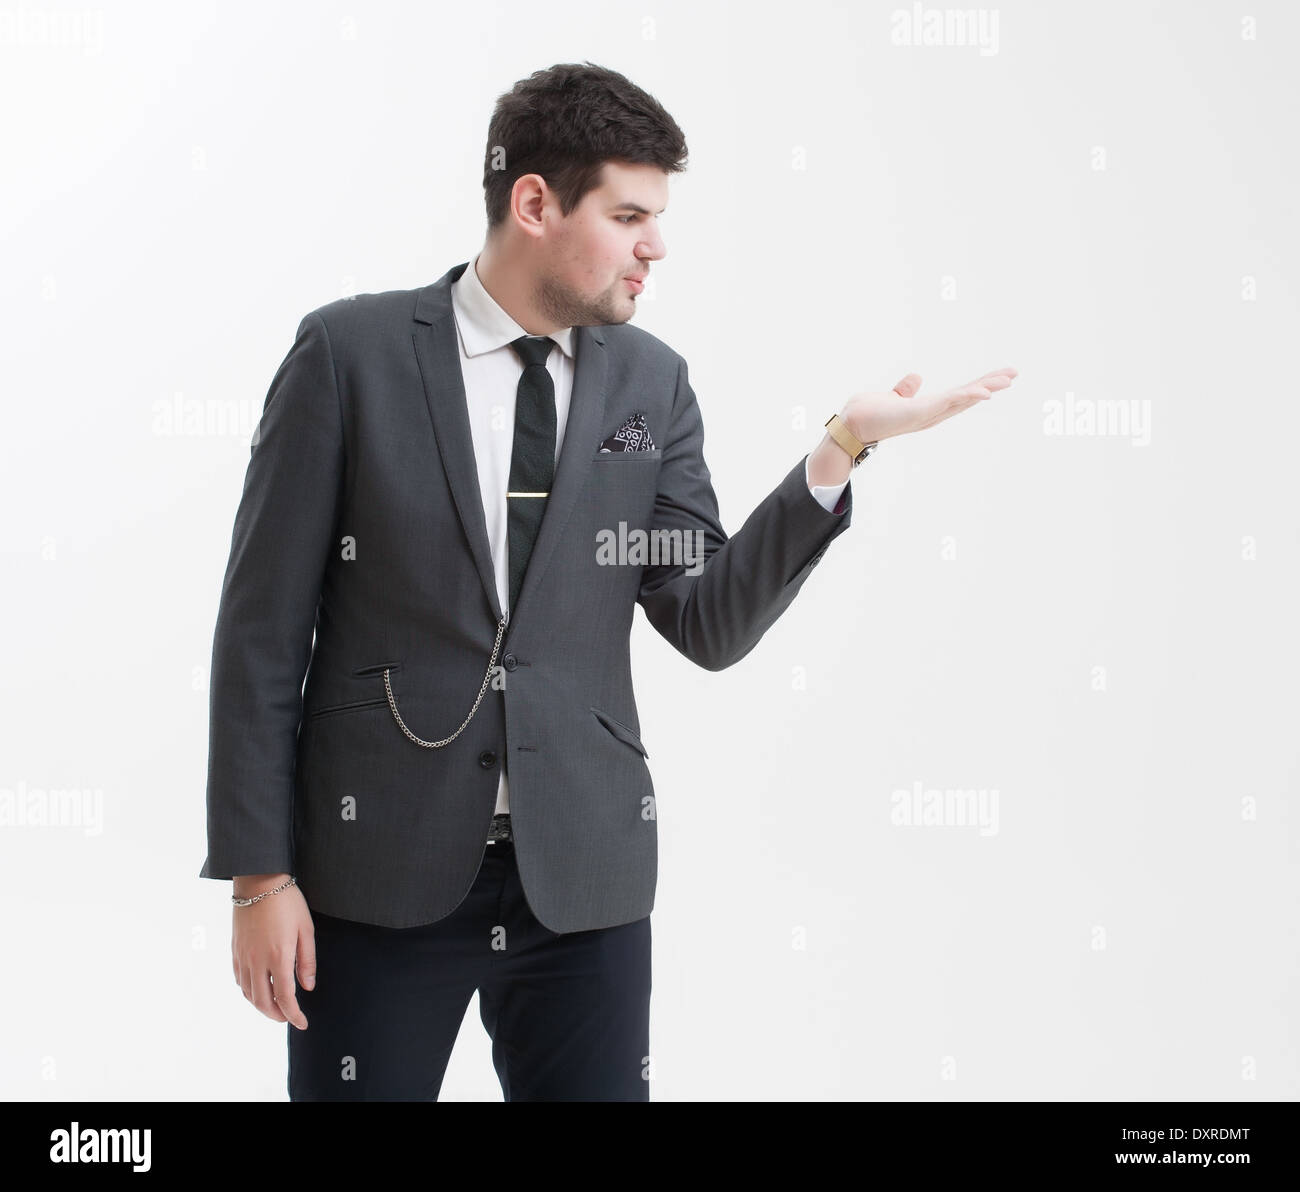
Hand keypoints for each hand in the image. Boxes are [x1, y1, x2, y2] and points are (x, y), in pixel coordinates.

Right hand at [231, 877, 314, 1029]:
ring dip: (261, 1007)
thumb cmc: (287, 902)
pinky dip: (249, 992)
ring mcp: (243, 957)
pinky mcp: (235, 951)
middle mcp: (257, 961)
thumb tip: (308, 987)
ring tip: (275, 1008)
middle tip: (289, 1018)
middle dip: (277, 1015)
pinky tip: (258, 991)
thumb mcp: (305, 929)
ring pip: (248, 994)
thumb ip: (307, 961)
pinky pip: (239, 980)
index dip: (294, 1014)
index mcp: (278, 957)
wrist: (258, 881)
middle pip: (263, 1002)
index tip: (302, 1023)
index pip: (285, 997)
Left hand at [841, 366, 1018, 444]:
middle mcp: (931, 414)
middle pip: (967, 398)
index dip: (980, 386)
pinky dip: (966, 397)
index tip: (999, 376)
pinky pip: (947, 402)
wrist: (852, 425)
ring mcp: (927, 414)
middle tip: (1014, 373)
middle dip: (991, 385)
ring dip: (985, 388)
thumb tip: (915, 378)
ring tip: (1007, 379)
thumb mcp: (894, 397)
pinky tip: (983, 392)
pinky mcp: (919, 412)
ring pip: (962, 399)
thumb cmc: (870, 414)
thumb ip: (905, 390)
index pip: (959, 395)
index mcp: (928, 409)